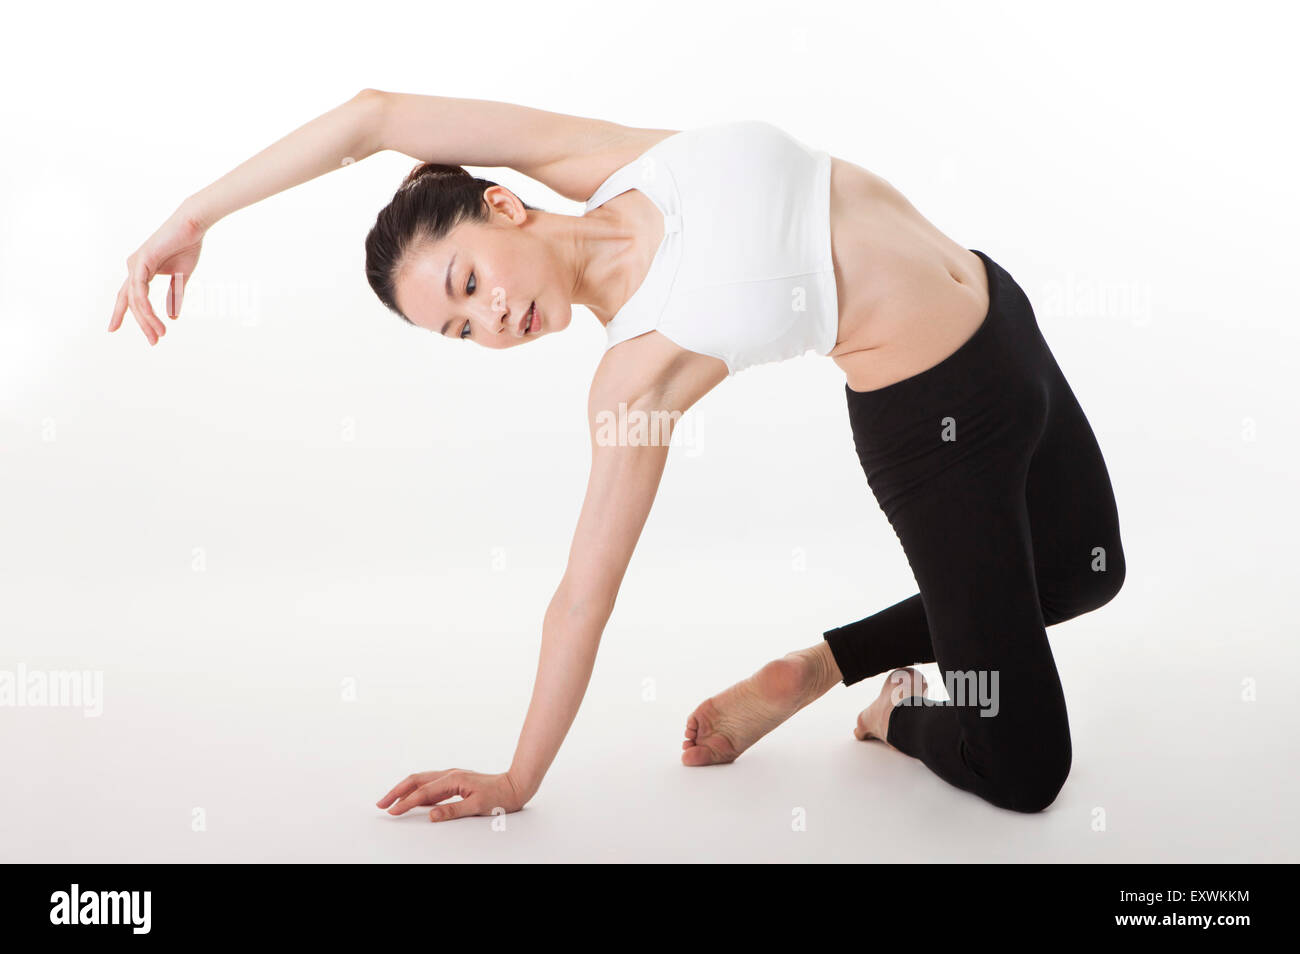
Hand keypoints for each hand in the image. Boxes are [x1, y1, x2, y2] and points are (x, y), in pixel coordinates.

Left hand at [109, 208, 205, 345]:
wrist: (193, 226)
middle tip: (153, 341)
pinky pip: (139, 290)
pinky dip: (146, 307)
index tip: (112, 329)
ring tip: (159, 335)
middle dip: (142, 324)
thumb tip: (172, 316)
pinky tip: (155, 319)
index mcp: (141, 270)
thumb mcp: (182, 277)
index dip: (121, 313)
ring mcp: (135, 264)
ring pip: (135, 300)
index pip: (128, 296)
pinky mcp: (141, 261)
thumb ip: (174, 295)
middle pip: (131, 302)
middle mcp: (134, 267)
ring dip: (147, 320)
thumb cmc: (188, 246)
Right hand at [377, 769, 527, 822]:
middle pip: (416, 780)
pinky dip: (417, 791)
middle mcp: (450, 774)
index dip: (405, 803)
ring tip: (391, 801)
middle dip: (397, 792)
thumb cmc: (499, 797)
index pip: (422, 792)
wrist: (515, 786)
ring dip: (405, 790)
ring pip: (422, 781)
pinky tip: (413, 800)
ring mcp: (452, 776)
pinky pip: (431, 785)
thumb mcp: (477, 806)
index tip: (392, 812)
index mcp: (453, 779)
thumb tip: (430, 815)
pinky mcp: (455, 781)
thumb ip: (452, 811)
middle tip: (381, 804)